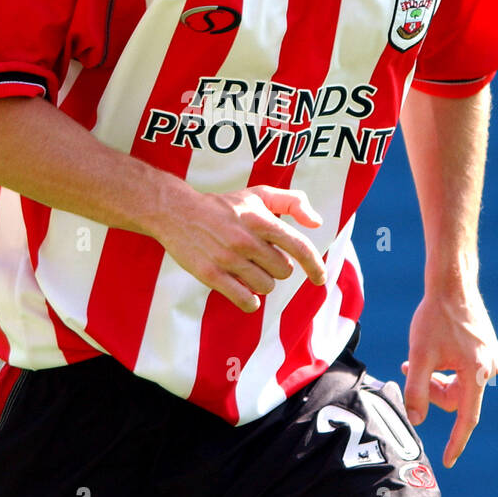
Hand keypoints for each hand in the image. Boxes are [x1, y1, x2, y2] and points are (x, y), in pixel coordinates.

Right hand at [155, 183, 325, 312]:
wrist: (176, 212)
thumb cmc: (223, 205)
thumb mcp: (258, 195)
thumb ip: (292, 202)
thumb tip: (317, 222)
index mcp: (260, 219)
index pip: (299, 246)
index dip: (315, 265)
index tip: (320, 278)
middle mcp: (246, 239)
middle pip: (283, 271)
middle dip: (277, 268)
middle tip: (260, 258)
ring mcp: (227, 258)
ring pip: (266, 286)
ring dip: (262, 282)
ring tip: (247, 269)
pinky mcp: (211, 274)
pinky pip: (245, 300)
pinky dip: (250, 301)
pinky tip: (245, 293)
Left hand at [401, 284, 497, 468]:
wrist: (451, 284)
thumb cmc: (434, 317)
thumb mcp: (419, 355)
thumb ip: (416, 390)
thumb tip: (417, 421)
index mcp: (477, 372)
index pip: (466, 417)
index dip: (456, 441)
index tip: (448, 461)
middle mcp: (489, 368)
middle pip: (457, 399)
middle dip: (433, 391)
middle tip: (409, 368)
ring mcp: (490, 359)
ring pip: (459, 385)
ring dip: (437, 378)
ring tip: (416, 357)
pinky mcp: (486, 351)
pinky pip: (464, 372)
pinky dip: (446, 368)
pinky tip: (434, 350)